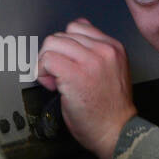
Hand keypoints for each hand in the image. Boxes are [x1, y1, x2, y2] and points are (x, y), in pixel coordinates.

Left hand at [35, 18, 136, 158]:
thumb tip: (71, 39)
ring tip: (55, 80)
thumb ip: (94, 52)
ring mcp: (90, 61)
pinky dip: (42, 72)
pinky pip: (47, 59)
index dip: (66, 46)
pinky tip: (51, 85)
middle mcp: (104, 50)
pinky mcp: (75, 74)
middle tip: (59, 76)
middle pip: (62, 34)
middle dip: (55, 54)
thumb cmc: (110, 109)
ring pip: (51, 43)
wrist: (116, 131)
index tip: (68, 64)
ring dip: (46, 62)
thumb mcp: (110, 70)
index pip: (78, 27)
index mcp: (113, 47)